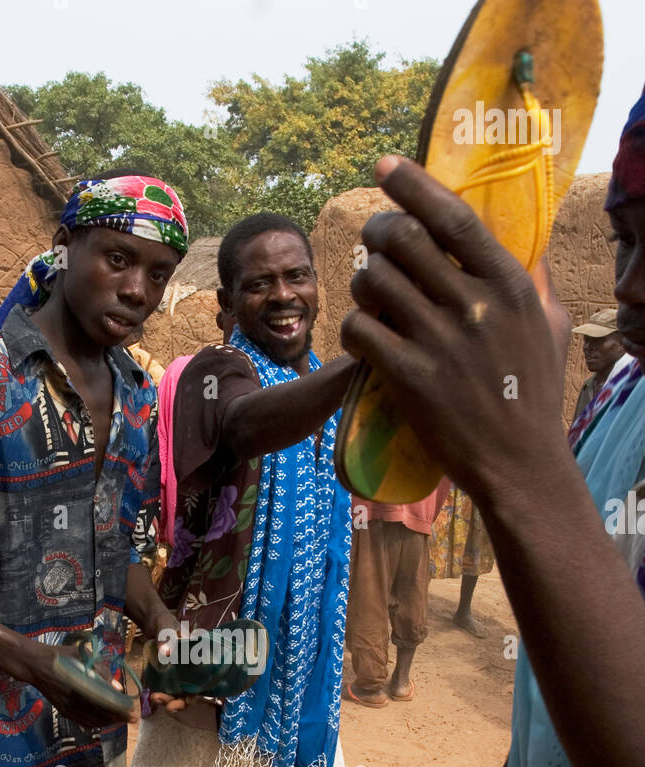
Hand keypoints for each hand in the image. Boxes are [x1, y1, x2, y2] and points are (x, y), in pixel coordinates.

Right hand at [24, 641, 138, 727]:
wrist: (36, 664)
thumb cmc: (61, 656)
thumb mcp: (83, 657)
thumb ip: (101, 671)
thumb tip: (118, 687)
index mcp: (82, 688)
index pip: (108, 704)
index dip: (122, 711)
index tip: (134, 713)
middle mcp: (76, 702)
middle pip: (102, 716)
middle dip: (119, 718)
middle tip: (131, 717)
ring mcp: (68, 709)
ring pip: (93, 722)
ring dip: (108, 722)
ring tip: (119, 718)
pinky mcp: (63, 711)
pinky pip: (82, 722)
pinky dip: (95, 723)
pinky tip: (102, 720)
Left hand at [148, 628, 190, 715]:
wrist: (151, 623)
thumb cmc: (165, 622)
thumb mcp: (165, 627)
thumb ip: (167, 638)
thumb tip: (166, 653)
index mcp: (197, 658)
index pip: (202, 682)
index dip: (197, 694)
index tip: (187, 700)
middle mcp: (190, 670)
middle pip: (190, 693)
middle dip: (180, 703)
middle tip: (168, 707)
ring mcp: (177, 674)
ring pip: (177, 694)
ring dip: (169, 700)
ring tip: (155, 698)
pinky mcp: (165, 676)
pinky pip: (165, 689)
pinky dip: (161, 694)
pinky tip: (152, 694)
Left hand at [340, 156, 569, 506]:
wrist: (520, 465)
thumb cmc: (534, 396)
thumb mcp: (547, 329)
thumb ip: (534, 282)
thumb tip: (525, 243)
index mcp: (512, 286)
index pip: (454, 218)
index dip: (414, 185)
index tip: (385, 167)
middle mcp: (476, 307)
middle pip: (402, 239)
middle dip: (377, 232)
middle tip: (374, 244)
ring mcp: (441, 343)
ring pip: (373, 281)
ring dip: (361, 282)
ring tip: (370, 295)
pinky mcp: (409, 378)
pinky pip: (359, 330)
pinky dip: (352, 326)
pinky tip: (361, 335)